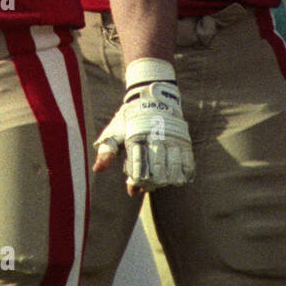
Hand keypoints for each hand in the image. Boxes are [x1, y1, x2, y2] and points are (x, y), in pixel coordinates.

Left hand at [94, 59, 193, 194]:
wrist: (150, 96)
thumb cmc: (129, 119)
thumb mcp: (114, 132)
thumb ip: (107, 151)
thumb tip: (98, 169)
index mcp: (136, 136)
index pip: (138, 166)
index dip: (136, 180)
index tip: (133, 189)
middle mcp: (155, 137)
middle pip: (157, 169)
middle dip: (152, 182)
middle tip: (147, 187)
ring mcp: (171, 137)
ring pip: (173, 166)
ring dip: (168, 179)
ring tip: (162, 182)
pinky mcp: (182, 137)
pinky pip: (187, 159)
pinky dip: (185, 171)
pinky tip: (180, 178)